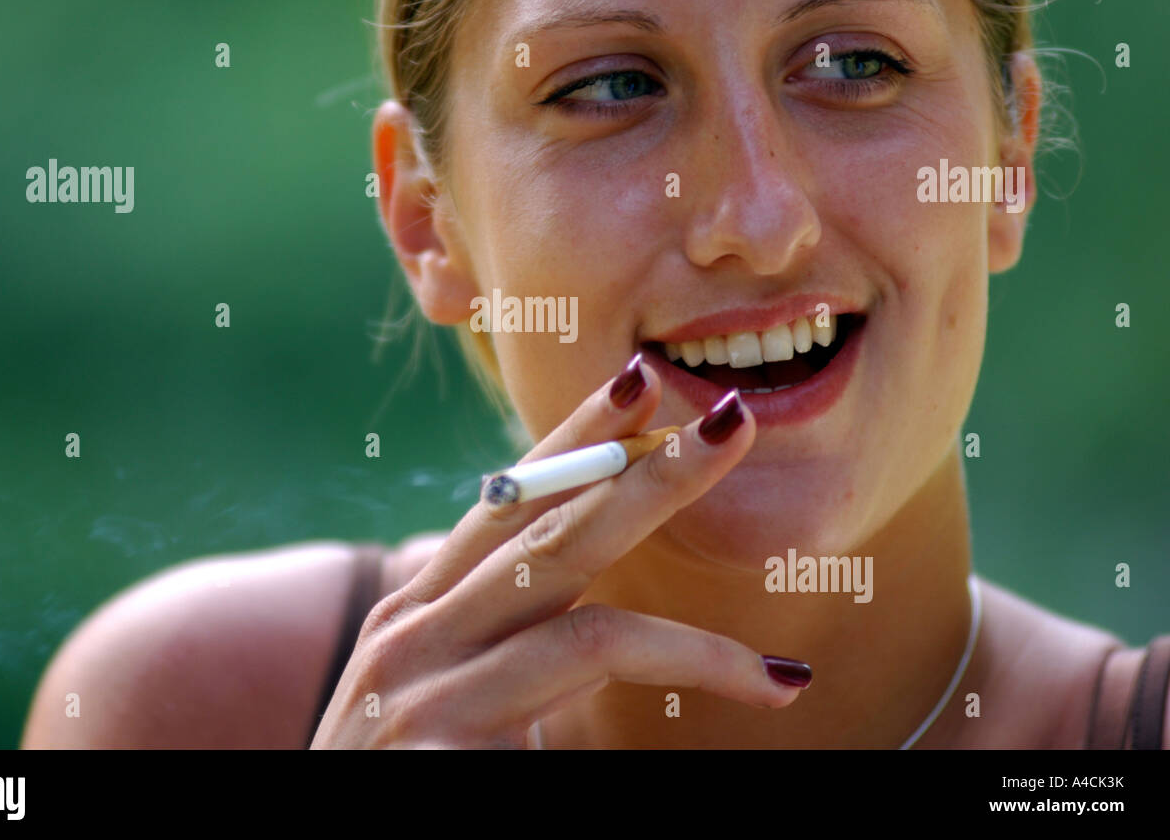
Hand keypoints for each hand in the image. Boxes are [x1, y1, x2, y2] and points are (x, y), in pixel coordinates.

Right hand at [309, 353, 806, 747]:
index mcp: (416, 612)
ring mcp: (421, 676)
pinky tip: (771, 683)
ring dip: (676, 545)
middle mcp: (412, 627)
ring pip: (575, 583)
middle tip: (728, 419)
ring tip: (763, 540)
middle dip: (640, 463)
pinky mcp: (441, 729)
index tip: (639, 386)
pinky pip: (593, 659)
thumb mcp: (437, 709)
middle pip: (542, 520)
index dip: (574, 440)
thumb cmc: (398, 784)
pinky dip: (694, 662)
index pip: (505, 503)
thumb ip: (501, 658)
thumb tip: (590, 633)